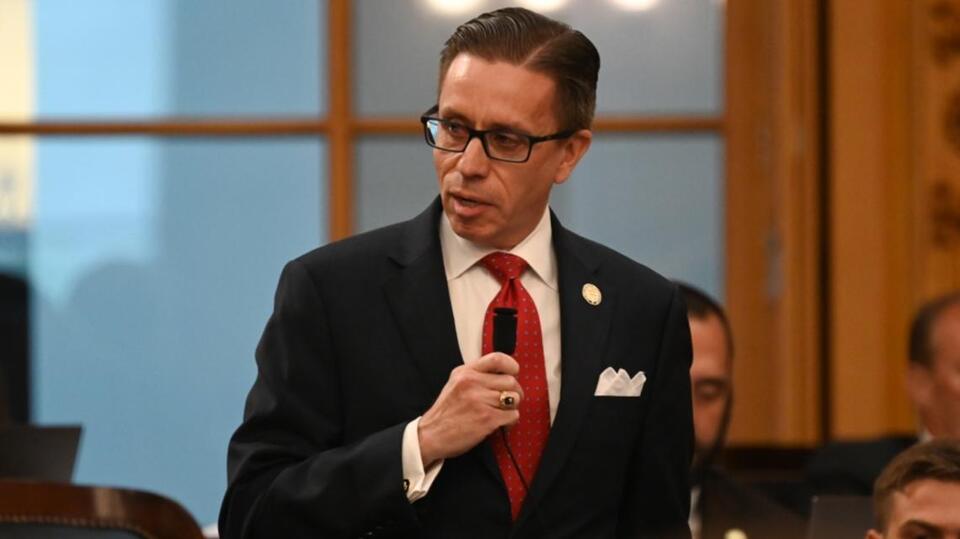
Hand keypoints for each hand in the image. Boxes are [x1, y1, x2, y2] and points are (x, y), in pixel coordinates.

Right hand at [418, 352, 522, 467]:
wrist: (431, 436)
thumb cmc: (445, 413)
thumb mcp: (455, 384)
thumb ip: (475, 376)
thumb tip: (503, 374)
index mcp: (465, 372)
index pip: (497, 359)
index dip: (511, 365)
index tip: (513, 372)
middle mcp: (472, 383)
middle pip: (510, 381)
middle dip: (515, 392)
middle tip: (509, 401)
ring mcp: (480, 400)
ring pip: (514, 398)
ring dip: (512, 408)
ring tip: (502, 413)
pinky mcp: (487, 418)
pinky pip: (513, 415)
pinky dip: (510, 421)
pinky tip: (501, 424)